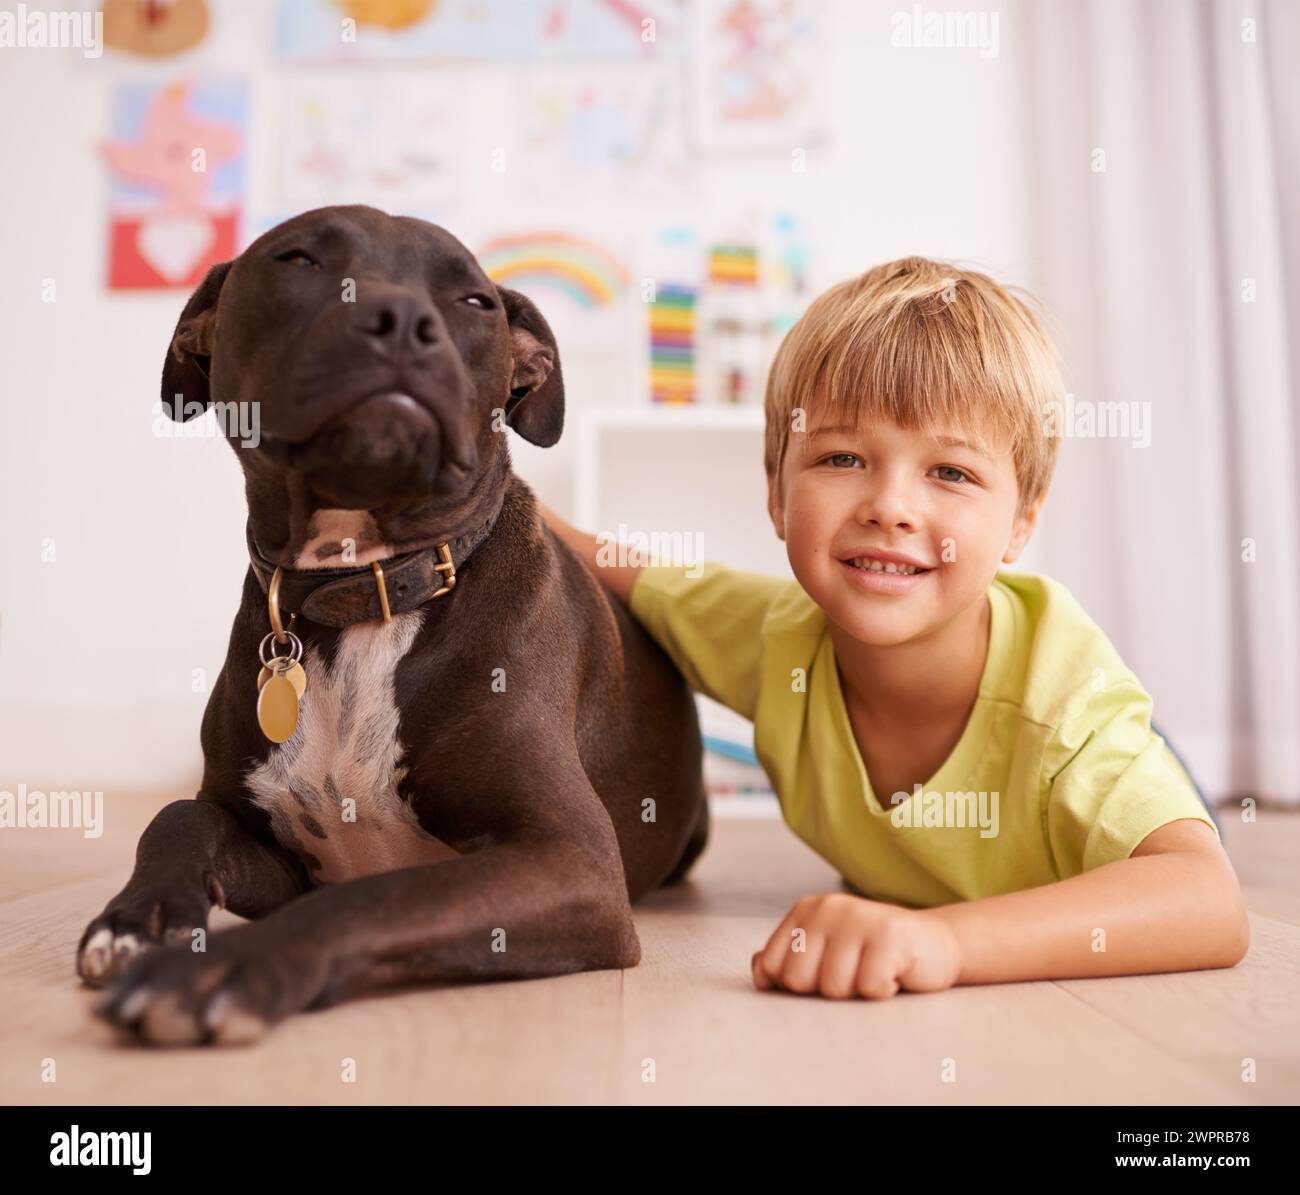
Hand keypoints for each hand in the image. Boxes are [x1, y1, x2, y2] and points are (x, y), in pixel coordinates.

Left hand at [750, 893, 961, 998]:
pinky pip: (870, 988)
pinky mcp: (890, 934)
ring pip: (834, 988)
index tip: (824, 976)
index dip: (796, 987)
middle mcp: (828, 907)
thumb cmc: (873, 957)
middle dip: (826, 990)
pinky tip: (895, 974)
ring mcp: (859, 917)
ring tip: (874, 971)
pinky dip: (884, 992)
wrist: (935, 946)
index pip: (772, 967)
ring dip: (858, 993)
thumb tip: (759, 972)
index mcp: (806, 910)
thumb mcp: (826, 955)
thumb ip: (788, 961)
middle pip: (798, 980)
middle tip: (854, 974)